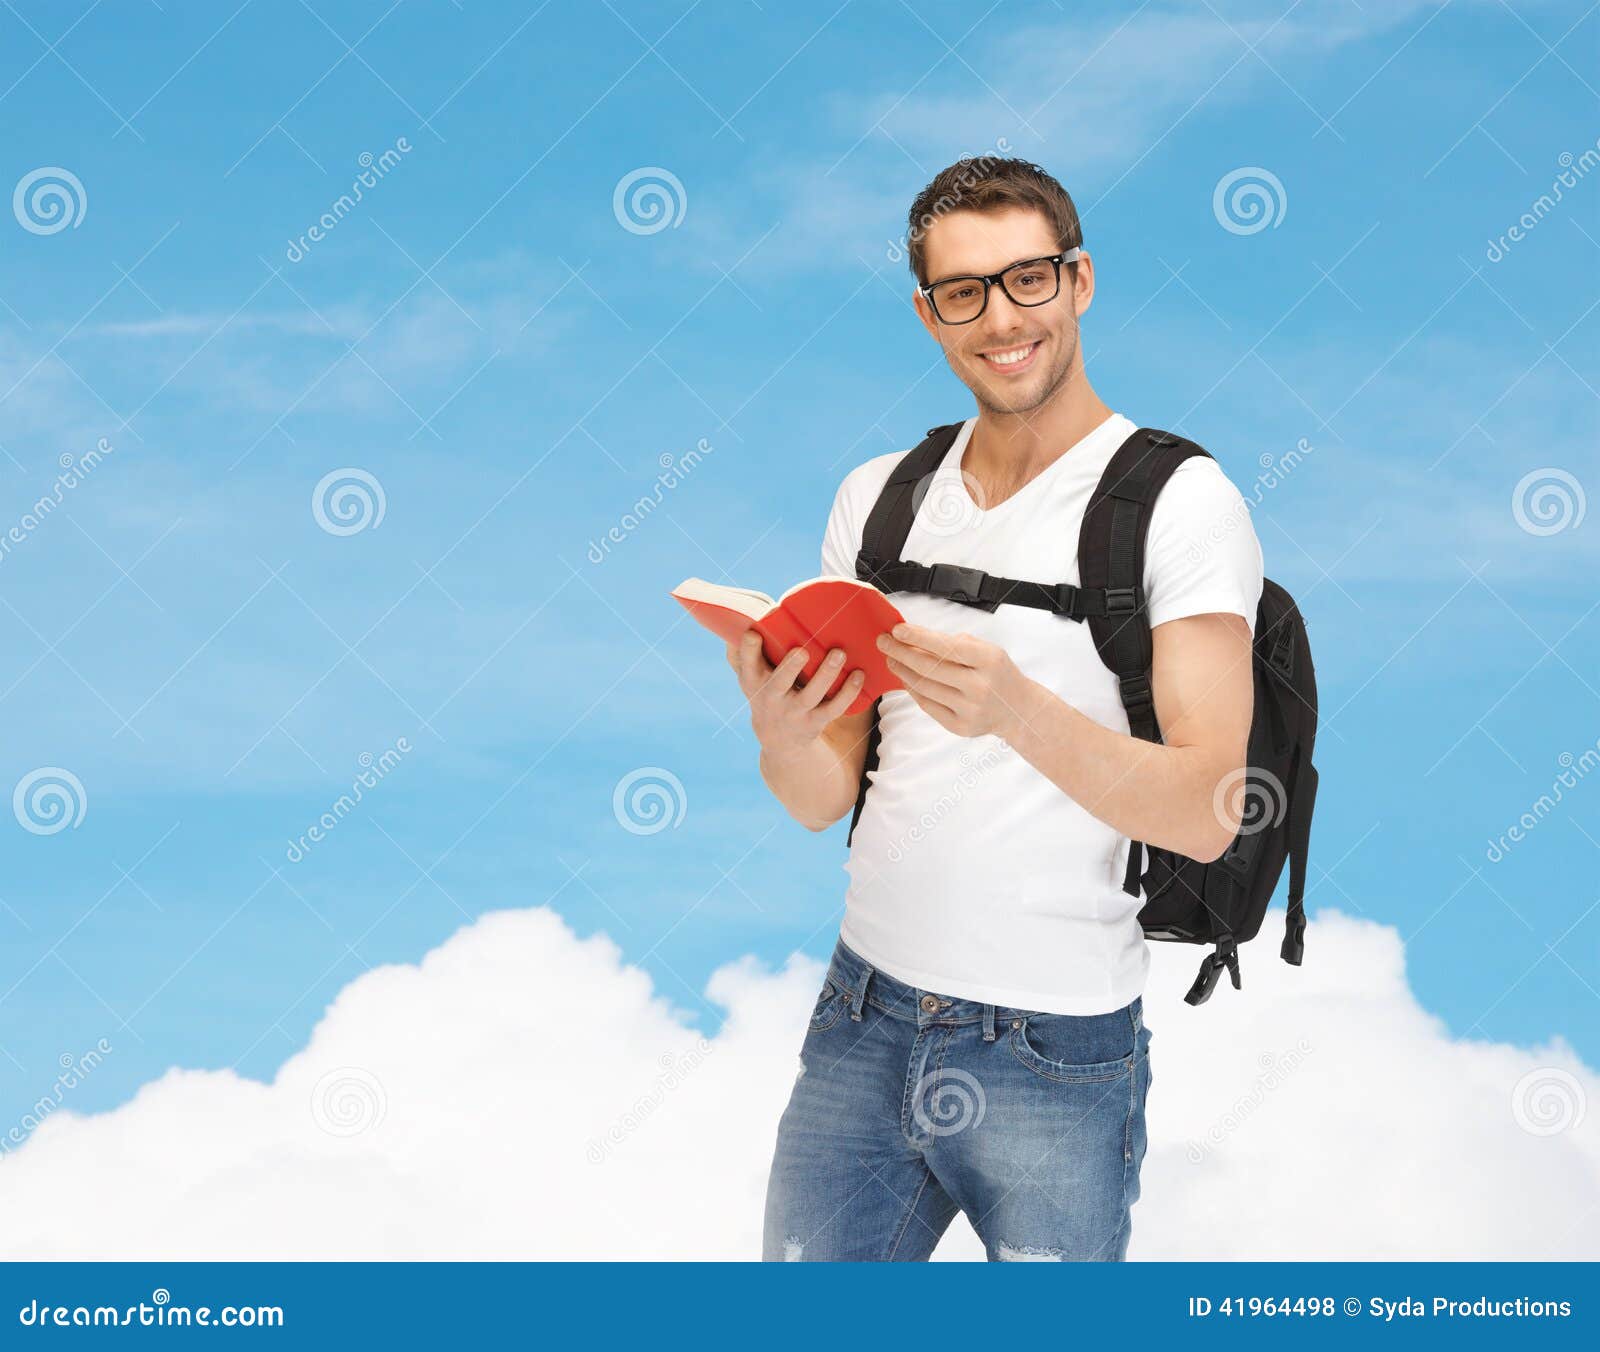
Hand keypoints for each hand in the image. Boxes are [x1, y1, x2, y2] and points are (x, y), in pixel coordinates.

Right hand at [726, 631, 864, 761]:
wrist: (778, 739)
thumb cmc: (766, 691)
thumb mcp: (750, 677)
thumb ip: (743, 652)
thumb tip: (741, 622)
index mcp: (754, 680)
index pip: (747, 664)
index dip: (749, 649)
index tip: (753, 633)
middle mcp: (772, 697)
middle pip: (780, 682)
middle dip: (790, 667)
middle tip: (802, 650)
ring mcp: (795, 711)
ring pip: (811, 694)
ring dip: (826, 674)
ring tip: (839, 653)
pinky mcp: (815, 721)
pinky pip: (834, 708)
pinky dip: (848, 692)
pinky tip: (858, 674)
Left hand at [876, 622, 1033, 739]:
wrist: (1018, 709)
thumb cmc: (997, 673)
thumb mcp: (987, 650)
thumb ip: (954, 644)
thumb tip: (915, 639)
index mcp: (989, 661)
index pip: (946, 646)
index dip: (918, 637)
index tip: (896, 629)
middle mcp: (980, 686)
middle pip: (929, 668)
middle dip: (901, 652)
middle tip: (883, 642)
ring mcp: (970, 710)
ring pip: (924, 687)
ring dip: (902, 671)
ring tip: (891, 659)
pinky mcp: (960, 727)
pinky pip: (927, 705)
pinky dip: (913, 690)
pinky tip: (905, 678)